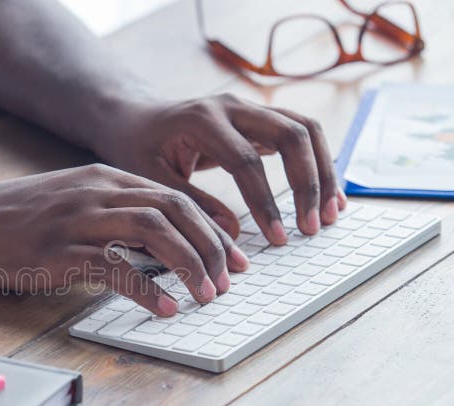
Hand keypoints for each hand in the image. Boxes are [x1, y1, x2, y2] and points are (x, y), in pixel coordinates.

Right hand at [0, 164, 249, 315]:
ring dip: (191, 266)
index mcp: (103, 178)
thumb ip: (111, 213)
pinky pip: (116, 268)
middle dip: (212, 245)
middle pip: (174, 210)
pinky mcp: (58, 252)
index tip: (233, 255)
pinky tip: (164, 309)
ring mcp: (77, 220)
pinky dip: (148, 290)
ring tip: (207, 295)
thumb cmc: (15, 218)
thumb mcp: (69, 201)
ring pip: (154, 233)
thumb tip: (158, 244)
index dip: (212, 227)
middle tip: (231, 278)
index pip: (174, 196)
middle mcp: (96, 192)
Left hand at [95, 94, 346, 244]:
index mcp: (202, 119)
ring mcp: (250, 108)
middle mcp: (232, 105)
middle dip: (308, 182)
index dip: (265, 202)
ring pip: (305, 129)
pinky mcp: (259, 118)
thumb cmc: (137, 148)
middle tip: (313, 226)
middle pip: (291, 134)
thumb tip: (234, 240)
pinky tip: (327, 196)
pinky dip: (318, 163)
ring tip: (332, 214)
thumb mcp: (151, 178)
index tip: (277, 238)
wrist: (134, 118)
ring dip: (324, 171)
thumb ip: (191, 206)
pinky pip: (300, 134)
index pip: (246, 160)